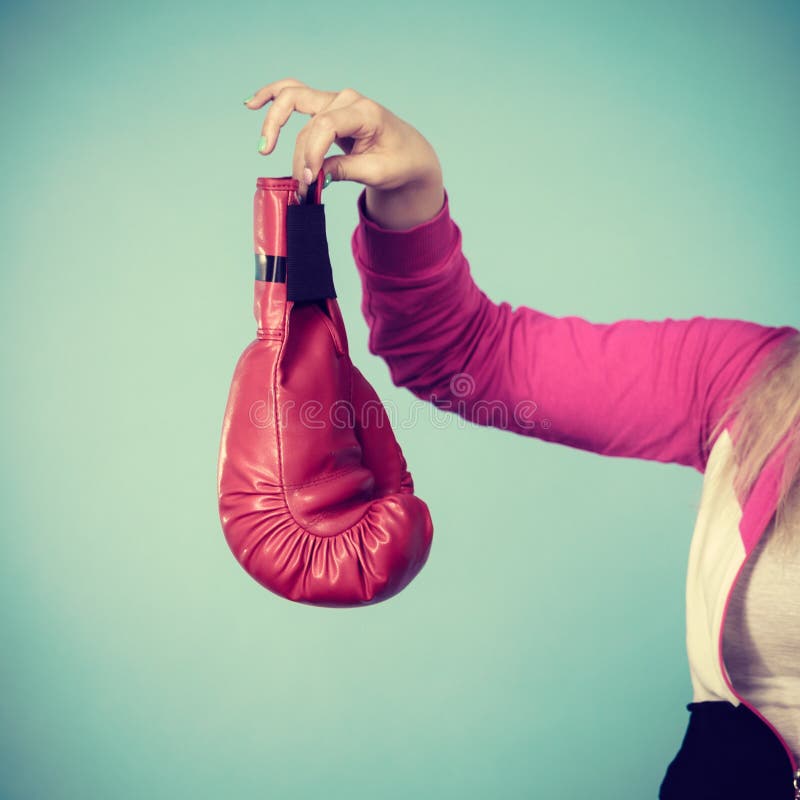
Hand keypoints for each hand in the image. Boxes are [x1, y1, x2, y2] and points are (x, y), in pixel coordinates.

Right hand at [243, 78, 443, 217]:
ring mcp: (335, 100)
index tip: (310, 182)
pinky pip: (294, 94)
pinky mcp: (326, 107)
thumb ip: (345, 170)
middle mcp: (346, 99)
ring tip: (264, 147)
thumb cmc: (398, 162)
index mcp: (365, 112)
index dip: (311, 154)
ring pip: (294, 99)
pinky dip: (272, 96)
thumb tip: (314, 175)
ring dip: (274, 122)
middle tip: (299, 184)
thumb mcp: (376, 172)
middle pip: (307, 118)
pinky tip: (252, 103)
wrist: (409, 154)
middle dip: (299, 154)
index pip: (325, 126)